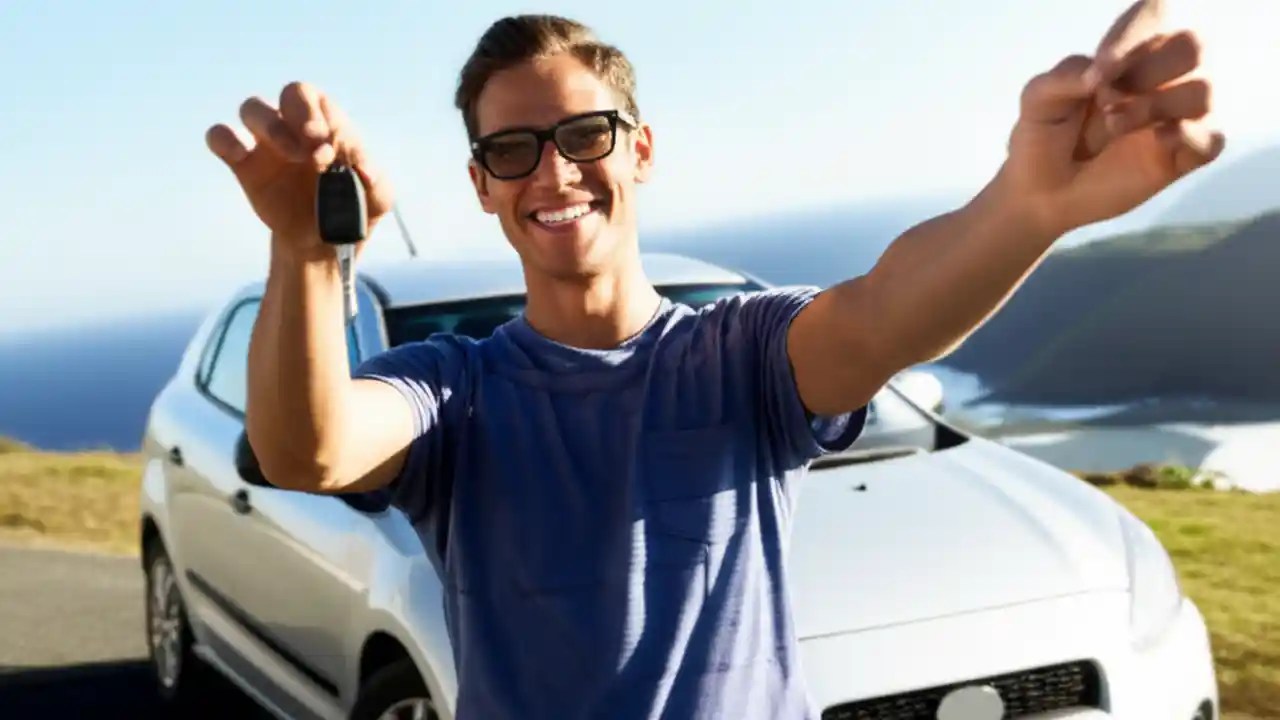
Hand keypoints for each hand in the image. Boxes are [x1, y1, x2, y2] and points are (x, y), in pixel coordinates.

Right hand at [205, 82, 394, 260]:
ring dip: (271, 126)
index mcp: (330, 125)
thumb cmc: (353, 210)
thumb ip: (376, 181)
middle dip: (302, 115)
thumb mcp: (377, 199)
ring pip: (253, 107)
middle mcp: (297, 127)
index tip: (331, 152)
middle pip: (292, 92)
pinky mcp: (244, 164)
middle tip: (316, 152)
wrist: (324, 243)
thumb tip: (364, 170)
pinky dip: (223, 139)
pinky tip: (239, 156)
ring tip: (293, 158)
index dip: (325, 119)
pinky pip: (219, 136)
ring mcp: (268, 143)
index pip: (322, 102)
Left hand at [1002, 0, 1224, 235]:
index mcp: (1132, 53)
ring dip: (1154, 105)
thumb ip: (1064, 75)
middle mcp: (1164, 77)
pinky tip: (1159, 140)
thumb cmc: (1042, 137)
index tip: (1100, 69)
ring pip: (1203, 90)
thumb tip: (1099, 74)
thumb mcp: (1038, 99)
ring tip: (1114, 125)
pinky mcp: (1183, 156)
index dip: (1135, 32)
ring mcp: (1177, 116)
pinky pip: (1212, 139)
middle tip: (1106, 101)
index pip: (1158, 13)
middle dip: (1146, 71)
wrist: (1039, 192)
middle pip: (1192, 46)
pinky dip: (1192, 136)